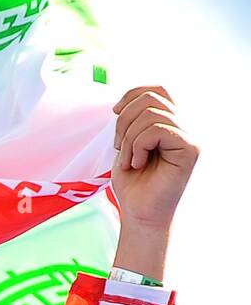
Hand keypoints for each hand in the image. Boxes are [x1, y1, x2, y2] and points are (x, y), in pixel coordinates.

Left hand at [110, 85, 198, 227]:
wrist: (139, 214)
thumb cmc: (132, 184)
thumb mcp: (126, 145)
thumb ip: (131, 120)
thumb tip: (124, 101)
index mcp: (170, 123)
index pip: (157, 90)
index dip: (132, 95)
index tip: (114, 113)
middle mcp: (184, 126)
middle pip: (152, 98)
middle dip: (125, 121)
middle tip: (118, 148)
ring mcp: (189, 137)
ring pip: (151, 114)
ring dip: (129, 139)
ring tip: (128, 161)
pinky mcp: (190, 149)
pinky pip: (157, 130)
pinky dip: (138, 146)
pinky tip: (137, 164)